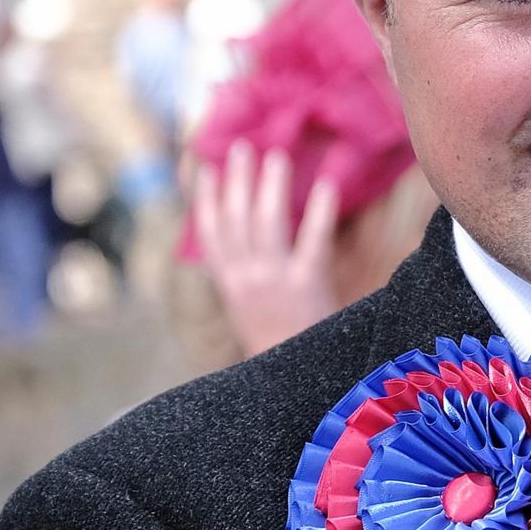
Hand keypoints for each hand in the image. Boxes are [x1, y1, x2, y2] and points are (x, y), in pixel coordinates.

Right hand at [191, 140, 340, 355]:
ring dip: (269, 184)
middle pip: (235, 217)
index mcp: (228, 283)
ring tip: (276, 155)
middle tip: (241, 144)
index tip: (205, 166)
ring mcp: (273, 280)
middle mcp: (244, 278)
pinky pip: (312, 240)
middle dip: (235, 178)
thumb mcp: (248, 312)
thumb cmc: (277, 346)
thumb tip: (241, 248)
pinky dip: (318, 211)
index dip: (205, 197)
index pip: (210, 232)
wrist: (291, 385)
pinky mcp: (306, 285)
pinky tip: (326, 185)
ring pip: (265, 221)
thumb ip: (242, 280)